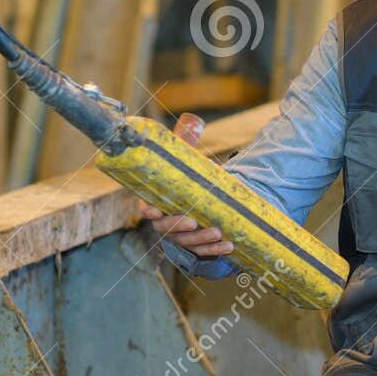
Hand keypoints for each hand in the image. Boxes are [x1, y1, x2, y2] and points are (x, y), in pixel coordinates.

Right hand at [139, 113, 232, 258]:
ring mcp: (181, 237)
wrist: (209, 204)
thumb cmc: (194, 181)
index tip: (155, 211)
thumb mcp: (190, 164)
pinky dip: (215, 251)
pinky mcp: (196, 248)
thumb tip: (194, 122)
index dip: (149, 211)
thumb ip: (187, 145)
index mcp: (160, 202)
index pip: (148, 208)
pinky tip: (229, 246)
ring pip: (186, 243)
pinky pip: (203, 253)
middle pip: (166, 229)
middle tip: (193, 222)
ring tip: (218, 232)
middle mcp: (167, 222)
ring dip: (201, 240)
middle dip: (178, 227)